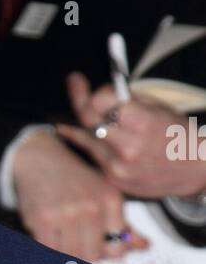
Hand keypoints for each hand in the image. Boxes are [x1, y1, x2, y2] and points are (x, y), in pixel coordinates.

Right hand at [11, 129, 148, 260]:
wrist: (40, 157)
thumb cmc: (74, 179)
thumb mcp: (103, 195)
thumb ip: (122, 224)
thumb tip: (145, 246)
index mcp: (111, 201)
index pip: (117, 249)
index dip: (105, 252)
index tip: (94, 245)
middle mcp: (92, 207)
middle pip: (93, 255)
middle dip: (83, 254)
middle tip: (73, 241)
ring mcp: (67, 213)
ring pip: (70, 255)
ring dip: (63, 251)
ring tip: (59, 235)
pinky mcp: (43, 218)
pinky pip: (48, 249)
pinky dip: (46, 246)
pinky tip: (46, 232)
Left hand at [57, 72, 205, 199]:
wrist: (193, 170)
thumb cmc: (178, 135)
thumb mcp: (159, 109)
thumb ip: (128, 100)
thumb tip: (100, 92)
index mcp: (143, 124)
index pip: (101, 102)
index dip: (97, 92)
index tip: (92, 85)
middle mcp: (128, 148)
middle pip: (88, 119)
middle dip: (80, 99)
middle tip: (75, 84)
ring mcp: (118, 167)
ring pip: (86, 138)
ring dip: (84, 122)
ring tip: (78, 108)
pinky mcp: (113, 180)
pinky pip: (91, 156)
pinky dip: (87, 141)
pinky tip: (70, 130)